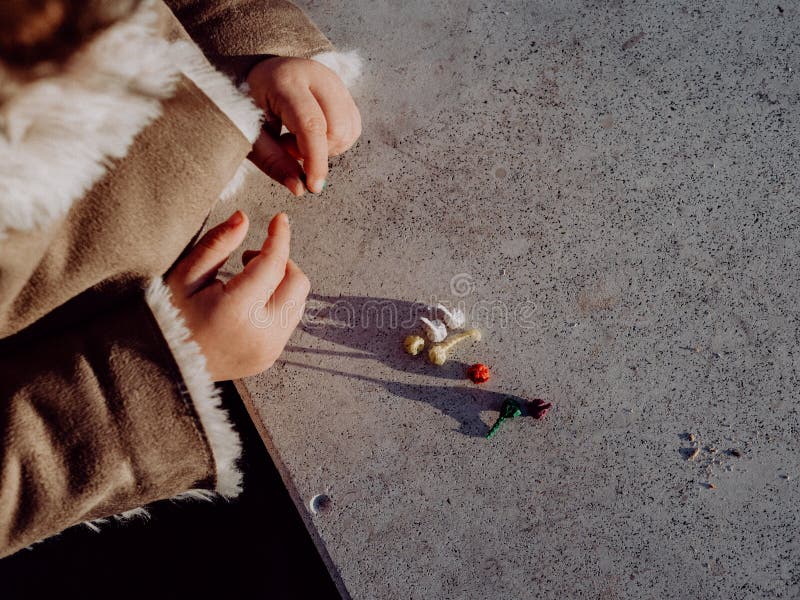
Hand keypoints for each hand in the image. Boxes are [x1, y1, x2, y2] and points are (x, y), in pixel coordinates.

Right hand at [165, 211, 309, 380]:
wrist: (165, 363)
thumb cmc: (169, 316)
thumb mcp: (186, 275)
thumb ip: (217, 244)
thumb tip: (243, 218)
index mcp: (238, 311)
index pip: (273, 264)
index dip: (279, 237)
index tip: (280, 220)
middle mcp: (261, 334)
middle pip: (298, 283)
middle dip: (282, 262)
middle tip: (250, 259)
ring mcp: (269, 349)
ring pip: (298, 302)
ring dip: (281, 284)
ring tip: (248, 281)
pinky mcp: (270, 357)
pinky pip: (288, 321)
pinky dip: (277, 304)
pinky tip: (250, 303)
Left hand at [245, 56, 361, 194]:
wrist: (255, 75)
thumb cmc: (247, 103)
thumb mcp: (248, 133)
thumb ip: (273, 161)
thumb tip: (300, 188)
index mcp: (287, 81)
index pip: (312, 125)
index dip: (316, 160)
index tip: (314, 186)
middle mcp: (316, 76)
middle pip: (337, 129)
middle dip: (317, 152)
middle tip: (288, 145)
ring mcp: (333, 81)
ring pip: (348, 131)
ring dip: (326, 147)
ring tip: (297, 138)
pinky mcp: (343, 91)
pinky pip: (352, 127)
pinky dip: (334, 141)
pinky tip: (312, 133)